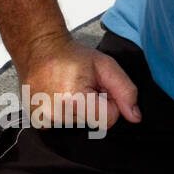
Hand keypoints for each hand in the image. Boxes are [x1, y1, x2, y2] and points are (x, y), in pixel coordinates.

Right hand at [17, 38, 140, 129]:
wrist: (39, 48)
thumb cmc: (72, 55)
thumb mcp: (105, 66)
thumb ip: (125, 91)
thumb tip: (135, 117)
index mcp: (74, 99)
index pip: (109, 119)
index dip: (109, 102)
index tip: (98, 87)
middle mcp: (56, 114)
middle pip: (93, 123)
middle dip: (93, 106)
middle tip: (81, 86)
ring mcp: (44, 120)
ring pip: (79, 125)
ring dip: (79, 110)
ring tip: (68, 89)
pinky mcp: (39, 123)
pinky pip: (64, 126)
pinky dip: (65, 114)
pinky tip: (58, 97)